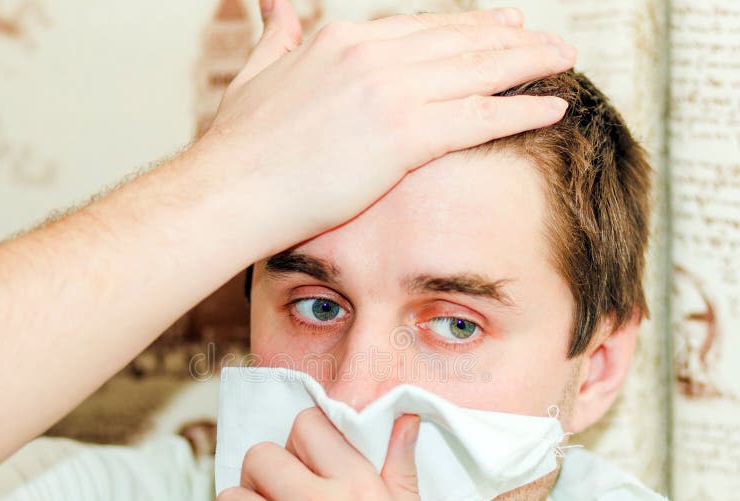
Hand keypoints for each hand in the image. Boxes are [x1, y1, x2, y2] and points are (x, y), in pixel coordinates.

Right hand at [195, 0, 574, 262]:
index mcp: (341, 40)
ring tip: (561, 64)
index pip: (422, 28)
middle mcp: (372, 55)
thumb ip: (276, 35)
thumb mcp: (256, 73)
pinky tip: (552, 107)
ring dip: (527, 65)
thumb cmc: (239, 148)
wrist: (231, 189)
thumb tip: (274, 4)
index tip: (497, 25)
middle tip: (546, 41)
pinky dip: (520, 109)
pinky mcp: (402, 136)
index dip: (467, 27)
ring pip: (478, 70)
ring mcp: (390, 92)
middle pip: (460, 40)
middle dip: (510, 39)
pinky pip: (478, 117)